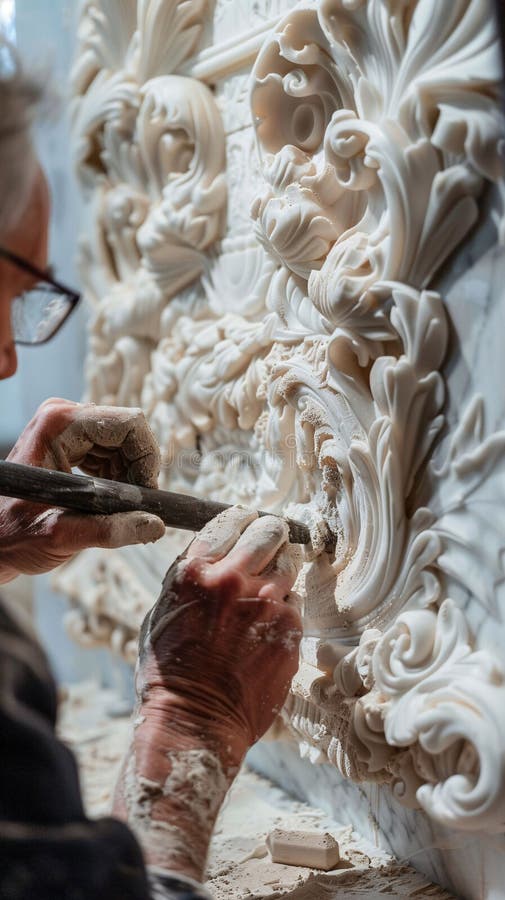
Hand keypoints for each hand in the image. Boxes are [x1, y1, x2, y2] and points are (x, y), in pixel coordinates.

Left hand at [0, 398, 164, 582]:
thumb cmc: (9, 534)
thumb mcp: (61, 535)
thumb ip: (109, 530)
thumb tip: (153, 525)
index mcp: (59, 425)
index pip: (128, 424)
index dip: (146, 458)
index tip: (146, 494)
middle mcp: (64, 418)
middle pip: (128, 433)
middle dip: (138, 471)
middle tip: (137, 508)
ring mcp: (67, 431)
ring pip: (123, 446)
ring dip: (130, 478)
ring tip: (122, 511)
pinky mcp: (70, 445)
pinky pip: (110, 455)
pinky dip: (119, 480)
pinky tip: (111, 504)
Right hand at [136, 506, 302, 764]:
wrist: (195, 721)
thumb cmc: (170, 672)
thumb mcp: (163, 612)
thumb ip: (191, 578)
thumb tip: (214, 556)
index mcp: (195, 571)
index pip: (229, 521)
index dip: (241, 518)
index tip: (247, 519)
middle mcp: (232, 579)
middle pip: (269, 532)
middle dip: (271, 534)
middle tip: (272, 539)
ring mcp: (266, 603)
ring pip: (288, 566)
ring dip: (279, 574)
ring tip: (266, 595)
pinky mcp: (290, 628)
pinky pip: (295, 602)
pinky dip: (285, 609)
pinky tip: (268, 628)